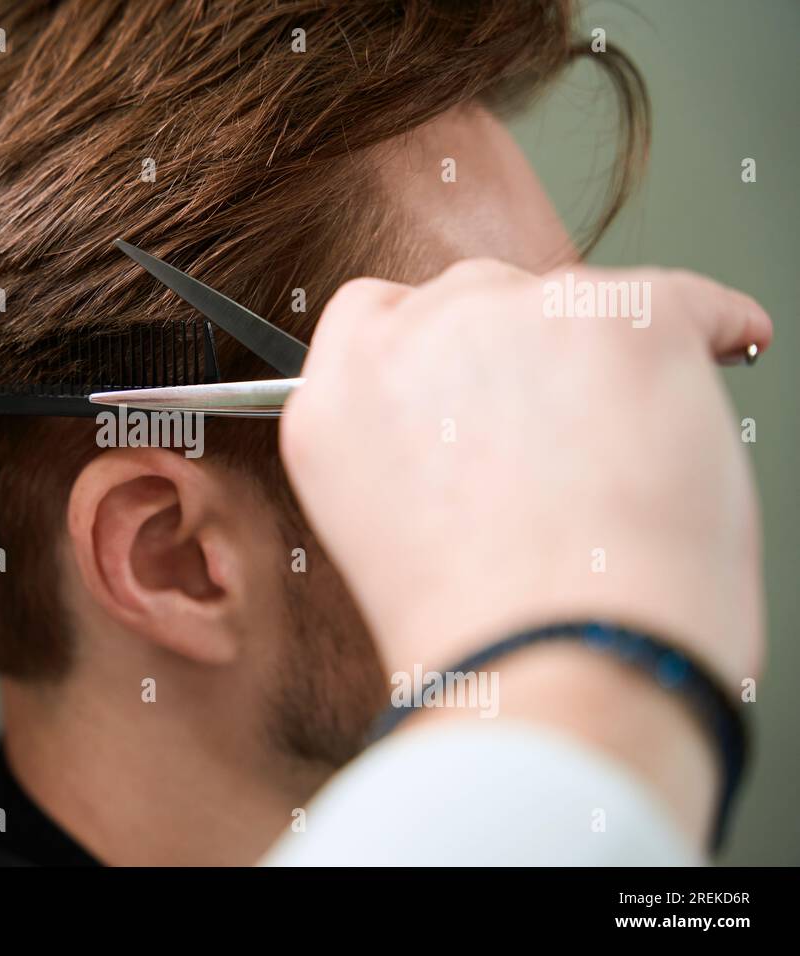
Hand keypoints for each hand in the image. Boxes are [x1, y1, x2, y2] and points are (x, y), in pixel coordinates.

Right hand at [281, 258, 771, 690]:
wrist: (557, 666)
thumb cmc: (485, 635)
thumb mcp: (383, 533)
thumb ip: (411, 450)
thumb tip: (482, 420)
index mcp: (336, 403)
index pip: (375, 315)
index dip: (436, 352)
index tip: (474, 384)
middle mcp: (411, 341)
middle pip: (474, 296)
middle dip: (517, 354)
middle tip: (558, 437)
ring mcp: (514, 319)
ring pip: (572, 301)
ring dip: (599, 360)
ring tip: (623, 458)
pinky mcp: (623, 318)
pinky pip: (685, 300)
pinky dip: (713, 332)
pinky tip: (723, 353)